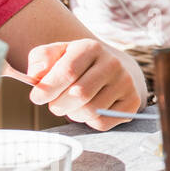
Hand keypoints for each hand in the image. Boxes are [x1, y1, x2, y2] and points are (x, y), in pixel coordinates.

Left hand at [25, 40, 144, 130]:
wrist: (108, 70)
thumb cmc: (75, 64)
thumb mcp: (56, 55)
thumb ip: (40, 59)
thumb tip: (37, 75)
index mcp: (91, 48)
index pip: (67, 72)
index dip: (47, 89)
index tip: (37, 97)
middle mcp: (113, 63)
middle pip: (79, 94)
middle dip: (58, 105)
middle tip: (55, 104)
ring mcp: (125, 83)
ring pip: (90, 111)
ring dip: (73, 114)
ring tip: (72, 106)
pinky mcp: (132, 102)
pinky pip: (102, 123)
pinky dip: (89, 122)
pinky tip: (89, 110)